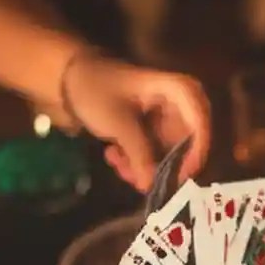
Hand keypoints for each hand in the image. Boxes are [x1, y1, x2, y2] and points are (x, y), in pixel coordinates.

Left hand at [62, 52, 210, 191]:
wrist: (64, 77)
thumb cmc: (95, 90)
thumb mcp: (119, 124)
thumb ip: (139, 156)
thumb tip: (150, 186)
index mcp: (176, 91)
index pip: (200, 122)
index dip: (197, 150)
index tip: (184, 174)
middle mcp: (176, 104)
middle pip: (185, 142)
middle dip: (163, 165)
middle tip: (142, 180)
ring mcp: (162, 116)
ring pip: (167, 151)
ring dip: (145, 165)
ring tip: (119, 168)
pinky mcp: (148, 126)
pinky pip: (152, 150)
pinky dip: (135, 159)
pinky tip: (113, 157)